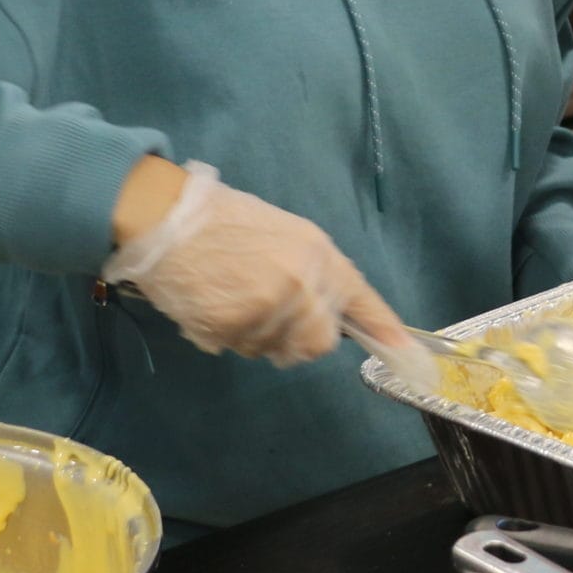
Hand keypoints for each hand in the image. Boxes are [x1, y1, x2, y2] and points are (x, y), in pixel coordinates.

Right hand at [101, 161, 409, 366]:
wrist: (167, 219)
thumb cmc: (225, 222)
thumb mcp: (284, 235)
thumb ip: (312, 273)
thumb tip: (328, 314)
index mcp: (317, 254)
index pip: (360, 298)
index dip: (384, 328)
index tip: (406, 353)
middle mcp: (302, 283)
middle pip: (317, 343)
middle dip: (295, 338)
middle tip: (266, 312)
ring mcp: (268, 308)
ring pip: (274, 351)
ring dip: (256, 337)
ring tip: (231, 298)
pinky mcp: (233, 328)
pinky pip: (238, 350)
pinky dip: (224, 336)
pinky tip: (210, 305)